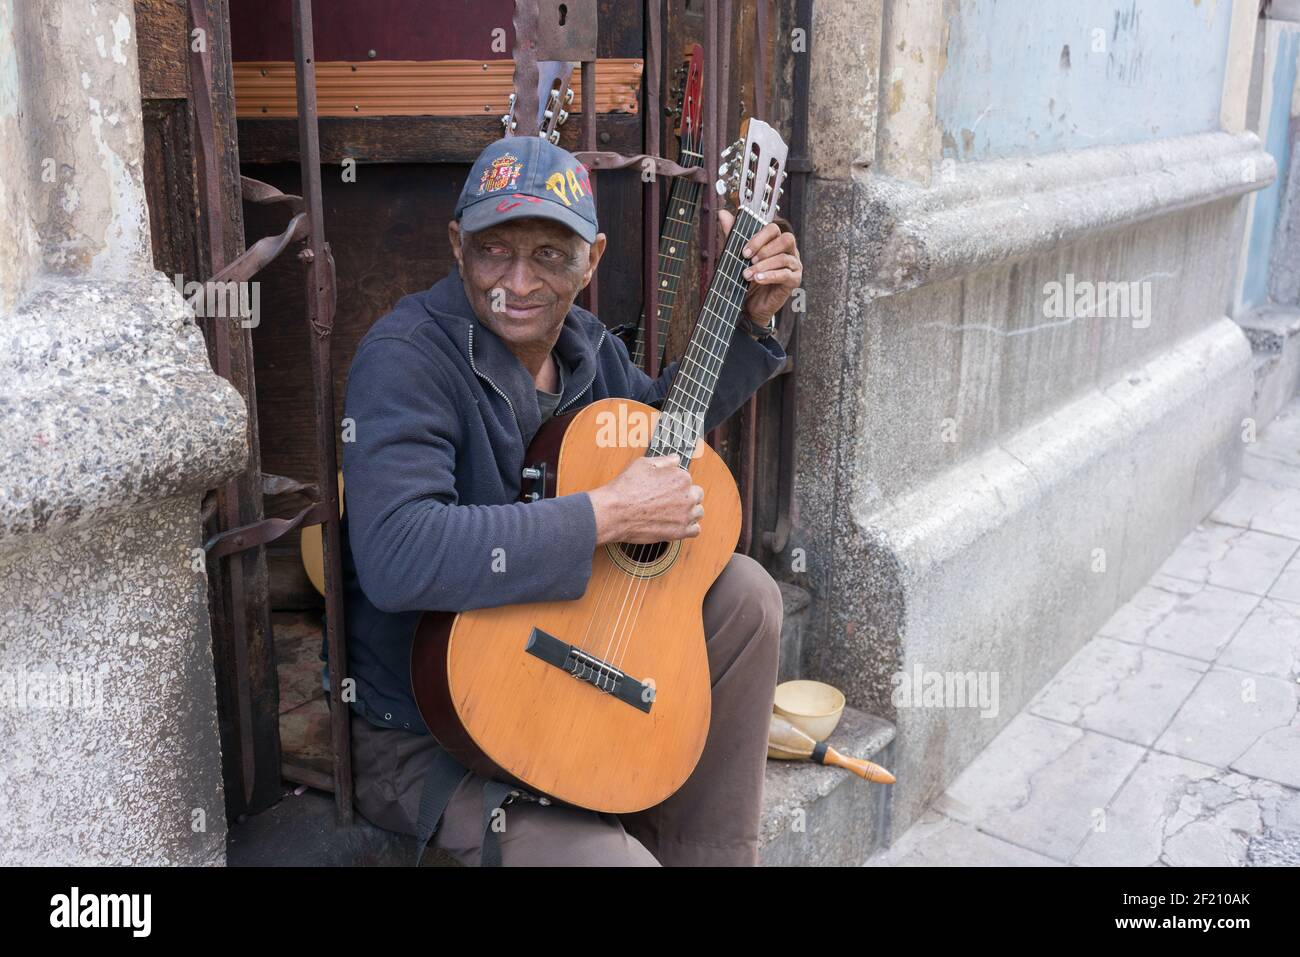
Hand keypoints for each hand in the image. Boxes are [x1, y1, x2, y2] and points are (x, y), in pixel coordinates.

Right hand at [587, 454, 704, 544]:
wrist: (615, 512)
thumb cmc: (626, 487)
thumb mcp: (643, 464)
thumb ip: (664, 461)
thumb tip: (676, 460)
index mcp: (681, 477)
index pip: (688, 479)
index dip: (676, 484)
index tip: (666, 489)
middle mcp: (687, 496)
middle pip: (697, 495)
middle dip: (686, 497)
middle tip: (669, 500)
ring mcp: (685, 515)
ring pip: (698, 512)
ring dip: (689, 512)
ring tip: (673, 512)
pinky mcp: (679, 532)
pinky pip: (695, 530)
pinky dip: (689, 527)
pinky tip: (678, 524)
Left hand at [718, 209, 802, 326]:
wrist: (750, 305)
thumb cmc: (747, 278)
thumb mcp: (737, 256)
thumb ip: (732, 235)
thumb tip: (722, 213)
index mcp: (775, 242)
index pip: (773, 229)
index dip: (759, 238)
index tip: (744, 251)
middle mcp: (788, 251)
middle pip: (785, 239)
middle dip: (764, 249)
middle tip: (748, 260)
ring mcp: (794, 265)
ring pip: (784, 258)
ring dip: (763, 265)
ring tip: (748, 275)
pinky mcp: (794, 280)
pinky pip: (786, 274)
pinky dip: (770, 276)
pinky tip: (758, 280)